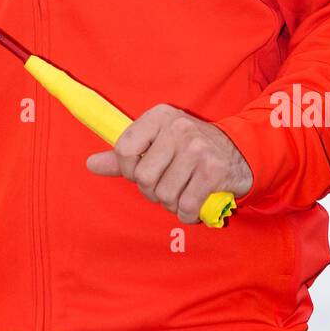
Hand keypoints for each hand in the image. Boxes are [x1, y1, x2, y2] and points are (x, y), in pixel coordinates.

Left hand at [86, 103, 252, 223]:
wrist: (239, 153)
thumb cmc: (190, 149)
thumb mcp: (157, 143)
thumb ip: (124, 156)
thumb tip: (90, 164)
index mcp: (159, 116)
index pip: (123, 150)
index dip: (129, 170)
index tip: (142, 172)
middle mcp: (178, 128)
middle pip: (143, 178)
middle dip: (153, 191)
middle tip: (168, 185)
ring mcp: (197, 149)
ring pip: (164, 195)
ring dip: (172, 203)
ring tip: (183, 191)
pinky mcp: (214, 171)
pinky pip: (185, 207)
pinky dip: (188, 213)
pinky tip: (195, 203)